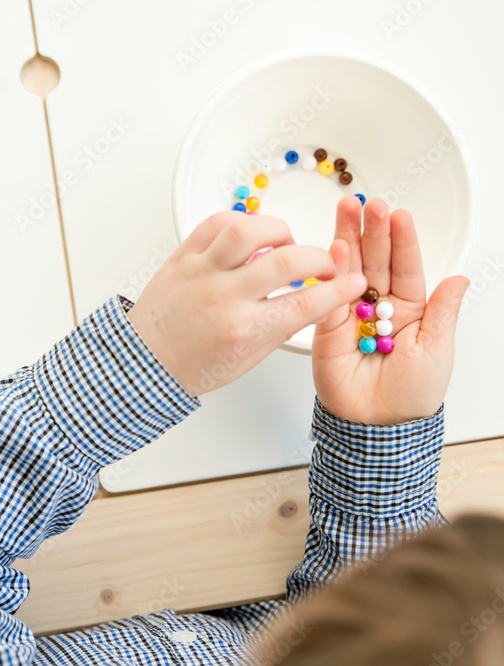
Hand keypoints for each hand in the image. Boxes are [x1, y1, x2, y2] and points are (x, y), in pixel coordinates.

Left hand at [127, 211, 365, 395]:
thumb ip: (282, 327)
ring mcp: (200, 273)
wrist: (143, 362)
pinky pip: (215, 223)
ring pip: (248, 230)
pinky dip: (240, 223)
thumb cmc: (193, 366)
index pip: (306, 304)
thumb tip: (318, 303)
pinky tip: (251, 237)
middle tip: (324, 265)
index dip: (340, 290)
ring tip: (284, 245)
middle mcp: (222, 298)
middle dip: (319, 259)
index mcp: (243, 331)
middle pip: (286, 262)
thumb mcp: (248, 358)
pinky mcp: (182, 257)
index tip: (353, 283)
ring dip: (277, 231)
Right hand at [313, 197, 468, 423]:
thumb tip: (459, 279)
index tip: (398, 216)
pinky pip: (327, 295)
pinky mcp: (326, 327)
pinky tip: (333, 250)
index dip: (402, 240)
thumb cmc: (412, 395)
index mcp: (411, 309)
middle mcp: (379, 307)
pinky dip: (329, 272)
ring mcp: (351, 314)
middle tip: (367, 203)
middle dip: (371, 230)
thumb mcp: (438, 350)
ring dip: (347, 239)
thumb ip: (443, 312)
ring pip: (349, 269)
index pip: (406, 266)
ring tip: (346, 211)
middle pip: (375, 260)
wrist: (375, 425)